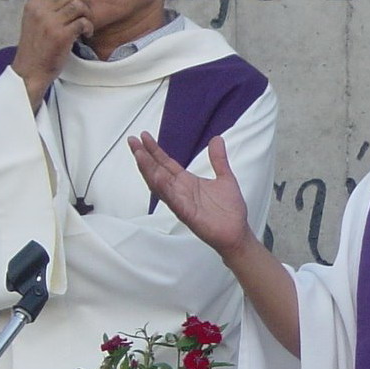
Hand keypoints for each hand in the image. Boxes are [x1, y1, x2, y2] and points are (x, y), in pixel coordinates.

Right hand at [11, 0, 93, 110]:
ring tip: (85, 26)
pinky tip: (85, 34)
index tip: (78, 4)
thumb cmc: (38, 45)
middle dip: (84, 1)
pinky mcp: (61, 35)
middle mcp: (40, 9)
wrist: (30, 70)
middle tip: (85, 14)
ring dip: (88, 15)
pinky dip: (88, 27)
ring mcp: (50, 22)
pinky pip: (83, 22)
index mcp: (34, 3)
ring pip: (79, 5)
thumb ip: (49, 5)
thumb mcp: (36, 19)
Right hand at [129, 132, 252, 257]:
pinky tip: (157, 178)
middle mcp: (180, 191)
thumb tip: (217, 139)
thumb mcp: (225, 177)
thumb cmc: (229, 210)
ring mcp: (181, 203)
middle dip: (144, 156)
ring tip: (139, 155)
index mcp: (187, 182)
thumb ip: (218, 159)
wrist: (237, 232)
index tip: (144, 136)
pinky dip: (165, 190)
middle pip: (157, 171)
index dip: (155, 150)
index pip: (166, 163)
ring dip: (148, 170)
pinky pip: (173, 201)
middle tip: (132, 140)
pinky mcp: (187, 214)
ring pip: (160, 185)